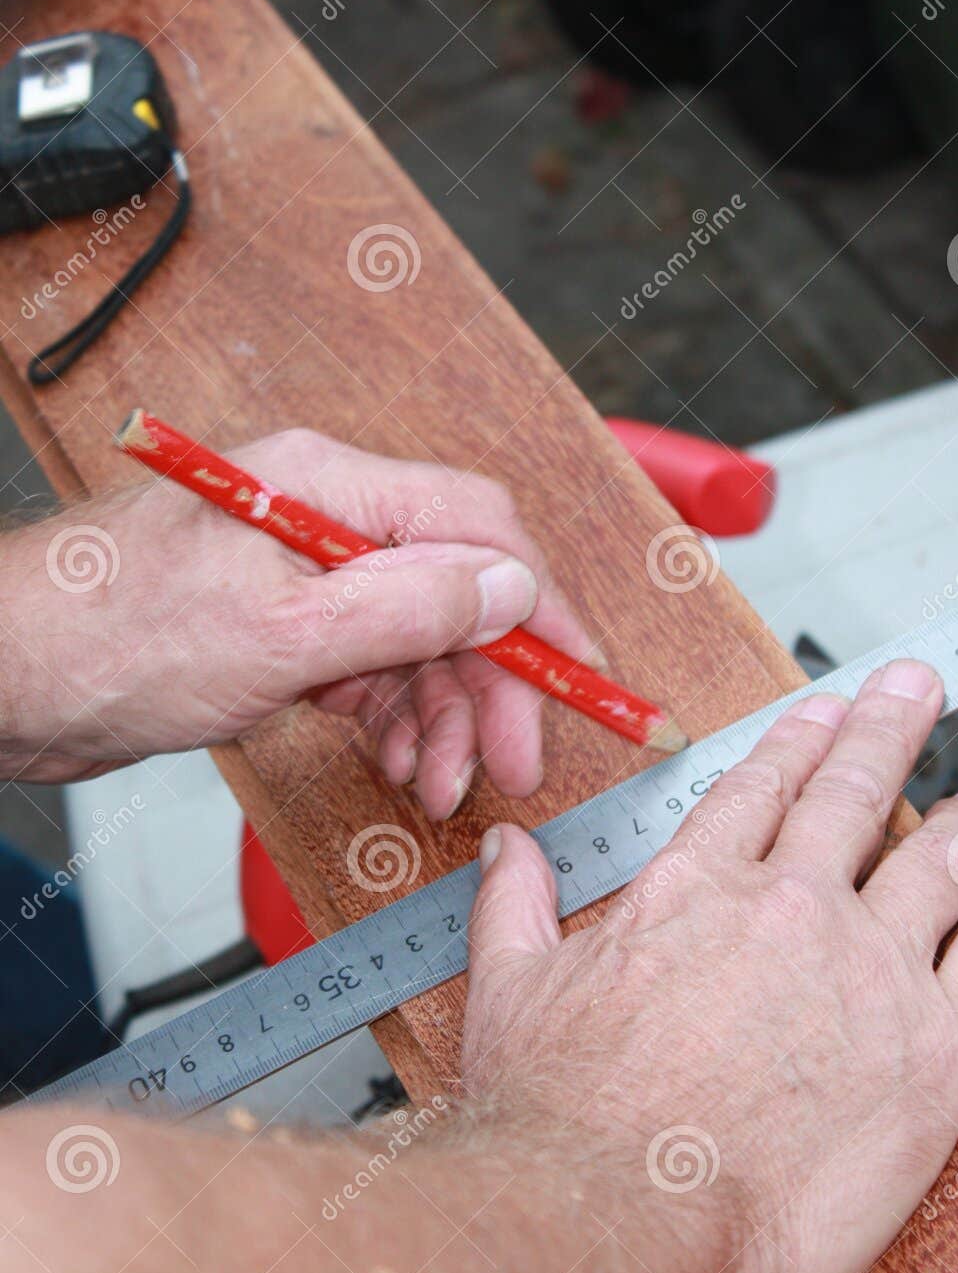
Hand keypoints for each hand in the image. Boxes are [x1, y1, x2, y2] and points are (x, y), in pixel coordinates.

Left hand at [0, 429, 597, 816]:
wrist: (8, 683)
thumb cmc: (110, 638)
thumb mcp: (281, 633)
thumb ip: (408, 606)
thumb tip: (511, 588)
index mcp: (327, 485)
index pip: (478, 527)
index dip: (543, 603)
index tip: (586, 675)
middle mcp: (323, 519)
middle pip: (453, 594)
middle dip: (491, 685)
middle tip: (517, 764)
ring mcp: (302, 575)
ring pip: (415, 643)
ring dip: (440, 719)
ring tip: (438, 787)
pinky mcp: (281, 628)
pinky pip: (369, 671)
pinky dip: (392, 722)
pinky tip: (397, 765)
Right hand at [462, 660, 957, 1272]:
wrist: (626, 1224)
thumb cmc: (562, 1124)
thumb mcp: (510, 990)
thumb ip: (514, 905)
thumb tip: (508, 849)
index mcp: (695, 889)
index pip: (761, 789)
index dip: (799, 742)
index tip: (826, 713)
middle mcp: (790, 908)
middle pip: (857, 792)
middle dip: (889, 727)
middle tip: (915, 687)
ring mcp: (869, 970)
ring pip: (943, 862)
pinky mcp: (932, 1048)